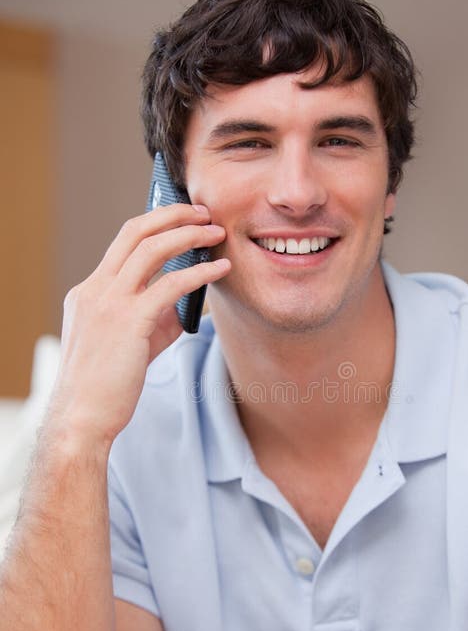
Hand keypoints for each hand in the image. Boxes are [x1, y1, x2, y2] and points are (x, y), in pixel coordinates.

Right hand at [48, 204, 229, 446]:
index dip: (155, 224)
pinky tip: (221, 269)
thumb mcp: (129, 343)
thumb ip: (155, 318)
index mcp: (89, 291)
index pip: (123, 242)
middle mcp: (95, 289)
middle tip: (203, 213)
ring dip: (189, 235)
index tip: (182, 218)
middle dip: (172, 215)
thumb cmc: (106, 386)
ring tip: (216, 233)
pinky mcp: (128, 321)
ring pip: (152, 249)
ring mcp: (109, 302)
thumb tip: (186, 303)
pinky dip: (200, 272)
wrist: (83, 417)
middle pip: (135, 231)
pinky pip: (171, 284)